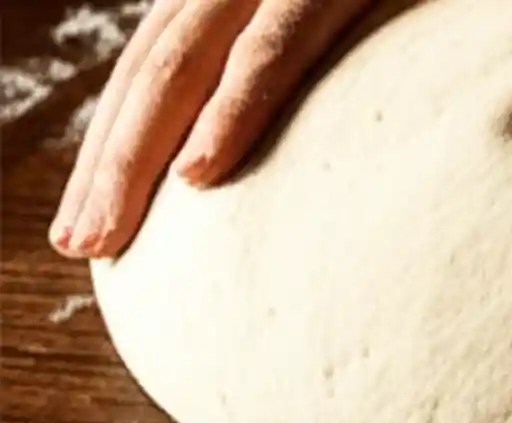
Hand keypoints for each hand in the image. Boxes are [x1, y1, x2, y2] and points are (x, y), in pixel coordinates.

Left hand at [48, 0, 373, 258]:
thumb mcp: (368, 28)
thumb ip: (317, 68)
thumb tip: (291, 156)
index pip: (162, 62)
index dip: (120, 135)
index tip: (97, 212)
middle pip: (153, 69)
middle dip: (108, 160)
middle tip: (81, 242)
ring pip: (184, 59)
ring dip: (137, 151)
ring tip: (109, 230)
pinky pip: (276, 45)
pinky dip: (235, 108)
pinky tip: (200, 171)